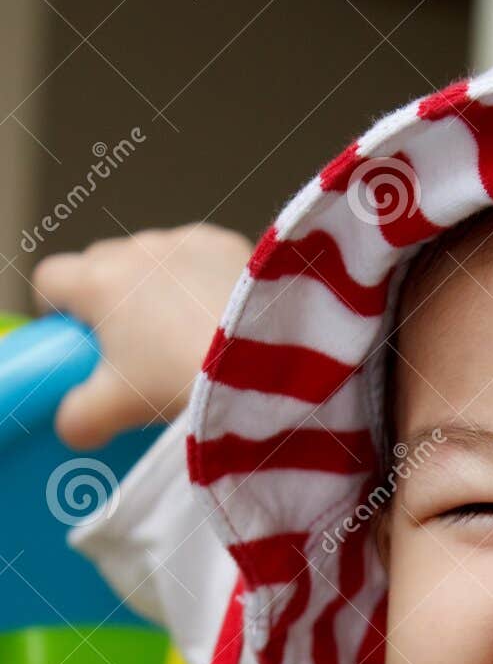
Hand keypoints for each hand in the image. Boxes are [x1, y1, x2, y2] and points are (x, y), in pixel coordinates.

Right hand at [32, 222, 252, 448]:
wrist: (272, 366)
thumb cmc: (186, 380)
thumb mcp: (118, 410)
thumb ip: (78, 418)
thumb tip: (72, 422)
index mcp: (98, 282)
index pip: (50, 280)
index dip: (57, 313)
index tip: (77, 342)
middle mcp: (137, 249)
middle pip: (100, 266)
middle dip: (107, 301)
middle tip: (131, 350)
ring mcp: (185, 240)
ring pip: (152, 260)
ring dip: (156, 288)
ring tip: (182, 336)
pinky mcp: (229, 244)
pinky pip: (199, 257)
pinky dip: (200, 280)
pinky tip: (219, 318)